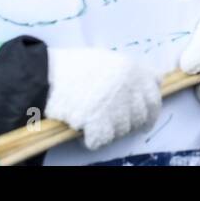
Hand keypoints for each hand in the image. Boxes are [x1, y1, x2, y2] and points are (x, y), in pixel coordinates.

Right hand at [44, 47, 161, 150]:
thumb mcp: (107, 59)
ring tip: (96, 125)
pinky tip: (85, 134)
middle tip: (117, 126)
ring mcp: (115, 104)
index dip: (151, 108)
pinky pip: (102, 140)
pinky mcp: (97, 121)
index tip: (146, 118)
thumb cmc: (74, 66)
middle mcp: (129, 86)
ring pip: (123, 129)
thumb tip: (153, 82)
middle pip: (142, 115)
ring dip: (111, 132)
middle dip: (131, 123)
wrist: (45, 73)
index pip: (154, 94)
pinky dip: (93, 140)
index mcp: (133, 69)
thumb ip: (129, 72)